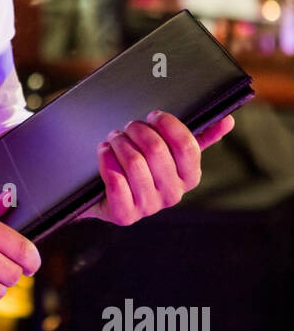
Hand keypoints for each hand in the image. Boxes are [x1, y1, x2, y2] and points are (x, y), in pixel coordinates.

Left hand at [76, 110, 234, 227]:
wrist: (107, 194)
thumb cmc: (143, 166)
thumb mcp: (170, 151)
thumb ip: (199, 137)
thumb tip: (227, 120)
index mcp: (190, 177)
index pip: (187, 146)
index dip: (168, 125)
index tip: (153, 115)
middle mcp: (173, 194)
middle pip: (156, 150)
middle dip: (137, 130)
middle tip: (128, 126)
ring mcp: (149, 207)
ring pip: (135, 162)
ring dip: (119, 143)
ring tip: (114, 138)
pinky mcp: (125, 215)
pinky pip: (116, 181)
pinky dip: (107, 160)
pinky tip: (104, 153)